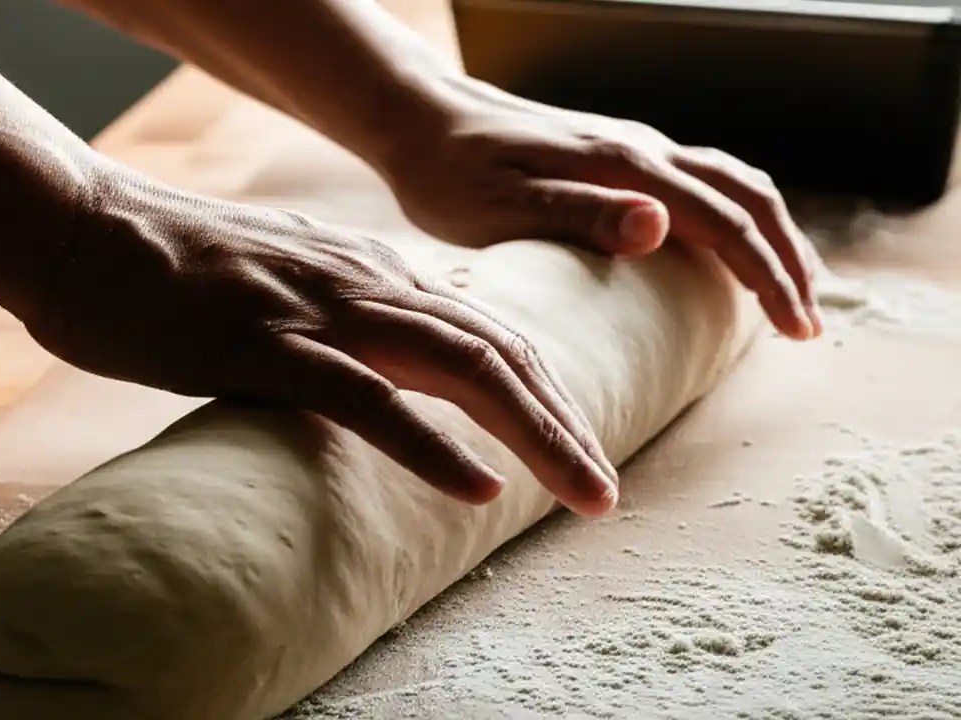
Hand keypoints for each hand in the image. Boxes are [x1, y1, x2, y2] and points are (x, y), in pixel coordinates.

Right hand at [22, 176, 618, 513]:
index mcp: (371, 270)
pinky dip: (429, 444)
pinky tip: (477, 485)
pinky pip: (366, 398)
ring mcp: (320, 312)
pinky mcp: (268, 347)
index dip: (545, 387)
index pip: (488, 327)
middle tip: (605, 490)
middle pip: (498, 349)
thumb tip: (390, 356)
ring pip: (459, 368)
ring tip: (585, 490)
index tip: (579, 442)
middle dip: (564, 420)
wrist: (85, 230)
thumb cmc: (174, 269)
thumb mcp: (283, 281)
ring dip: (534, 432)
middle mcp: (365, 283)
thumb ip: (344, 310)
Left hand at [377, 76, 822, 339]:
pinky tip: (732, 250)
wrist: (423, 120)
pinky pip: (703, 182)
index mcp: (623, 166)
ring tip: (790, 292)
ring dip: (772, 236)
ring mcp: (635, 148)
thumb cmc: (449, 173)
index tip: (798, 329)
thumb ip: (578, 215)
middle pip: (747, 199)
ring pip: (733, 184)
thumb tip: (662, 228)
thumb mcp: (498, 206)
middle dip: (788, 262)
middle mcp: (642, 150)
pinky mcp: (619, 156)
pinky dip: (739, 217)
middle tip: (808, 327)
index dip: (768, 277)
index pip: (725, 222)